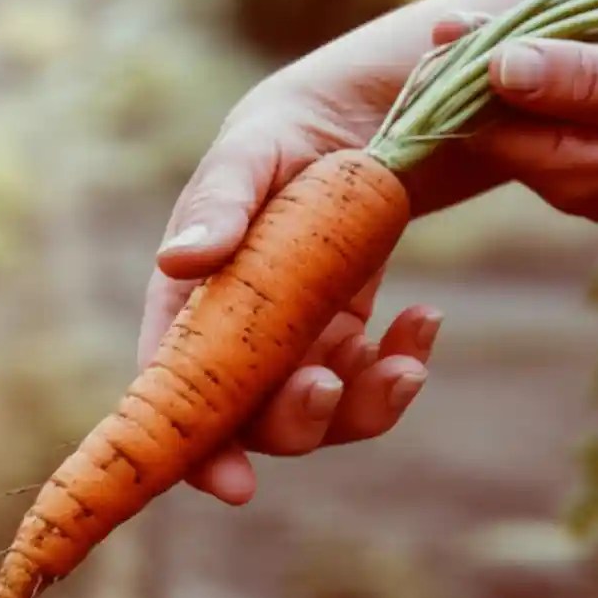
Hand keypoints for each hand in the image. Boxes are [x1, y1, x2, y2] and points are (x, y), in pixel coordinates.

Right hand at [138, 30, 502, 506]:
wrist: (360, 113)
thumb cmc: (287, 128)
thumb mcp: (255, 149)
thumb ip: (221, 201)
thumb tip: (179, 258)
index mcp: (190, 298)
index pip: (171, 385)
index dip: (195, 444)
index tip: (233, 484)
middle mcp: (235, 333)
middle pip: (249, 416)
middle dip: (293, 423)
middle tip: (329, 388)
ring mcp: (294, 340)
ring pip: (320, 412)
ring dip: (364, 406)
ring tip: (408, 364)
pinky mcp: (347, 333)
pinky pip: (371, 379)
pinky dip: (404, 365)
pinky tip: (426, 320)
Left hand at [459, 32, 597, 226]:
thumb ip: (570, 79)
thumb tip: (493, 67)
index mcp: (564, 174)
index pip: (478, 129)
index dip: (459, 79)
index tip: (451, 32)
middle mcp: (569, 189)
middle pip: (502, 128)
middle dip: (482, 76)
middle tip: (459, 25)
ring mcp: (597, 184)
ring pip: (538, 125)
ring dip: (523, 80)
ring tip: (504, 33)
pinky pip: (573, 126)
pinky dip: (563, 92)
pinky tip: (570, 61)